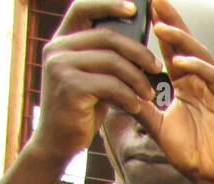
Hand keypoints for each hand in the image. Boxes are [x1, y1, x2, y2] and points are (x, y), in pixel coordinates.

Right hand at [30, 0, 159, 163]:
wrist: (58, 140)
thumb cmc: (81, 108)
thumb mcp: (92, 77)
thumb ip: (105, 59)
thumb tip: (138, 46)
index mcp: (62, 41)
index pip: (83, 8)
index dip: (109, 4)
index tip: (135, 7)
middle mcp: (57, 48)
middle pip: (108, 37)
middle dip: (138, 52)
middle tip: (156, 67)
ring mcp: (61, 66)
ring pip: (113, 61)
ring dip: (138, 79)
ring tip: (149, 94)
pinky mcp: (70, 87)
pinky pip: (111, 85)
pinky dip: (129, 96)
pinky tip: (136, 107)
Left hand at [133, 0, 213, 183]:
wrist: (208, 176)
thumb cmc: (189, 152)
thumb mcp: (156, 124)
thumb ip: (140, 104)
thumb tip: (116, 90)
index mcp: (185, 84)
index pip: (171, 48)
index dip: (160, 27)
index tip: (145, 8)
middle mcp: (200, 82)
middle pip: (186, 42)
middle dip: (171, 20)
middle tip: (155, 0)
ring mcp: (213, 90)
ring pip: (200, 54)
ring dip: (181, 38)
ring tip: (161, 27)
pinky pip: (212, 76)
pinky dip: (197, 66)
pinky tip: (180, 61)